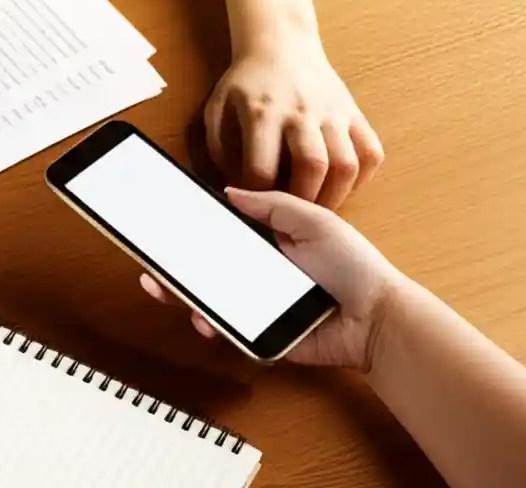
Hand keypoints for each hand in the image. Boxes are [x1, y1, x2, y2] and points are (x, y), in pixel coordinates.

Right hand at [138, 189, 405, 370]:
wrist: (376, 318)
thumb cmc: (354, 266)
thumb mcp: (314, 220)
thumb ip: (273, 204)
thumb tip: (230, 191)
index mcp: (269, 243)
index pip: (222, 235)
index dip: (194, 230)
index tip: (166, 223)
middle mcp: (258, 273)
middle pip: (206, 268)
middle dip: (173, 265)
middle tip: (149, 260)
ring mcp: (257, 305)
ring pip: (209, 299)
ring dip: (181, 294)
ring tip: (161, 286)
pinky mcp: (261, 334)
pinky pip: (228, 329)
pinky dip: (209, 323)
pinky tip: (200, 316)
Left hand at [204, 40, 383, 207]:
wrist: (281, 44)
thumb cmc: (246, 82)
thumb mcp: (217, 108)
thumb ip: (216, 148)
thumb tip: (229, 188)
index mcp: (263, 112)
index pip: (262, 168)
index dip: (256, 197)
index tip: (253, 209)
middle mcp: (301, 112)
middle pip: (311, 166)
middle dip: (302, 202)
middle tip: (292, 221)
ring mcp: (332, 112)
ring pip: (346, 163)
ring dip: (335, 196)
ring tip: (318, 210)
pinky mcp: (353, 113)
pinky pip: (371, 152)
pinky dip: (362, 178)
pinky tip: (342, 187)